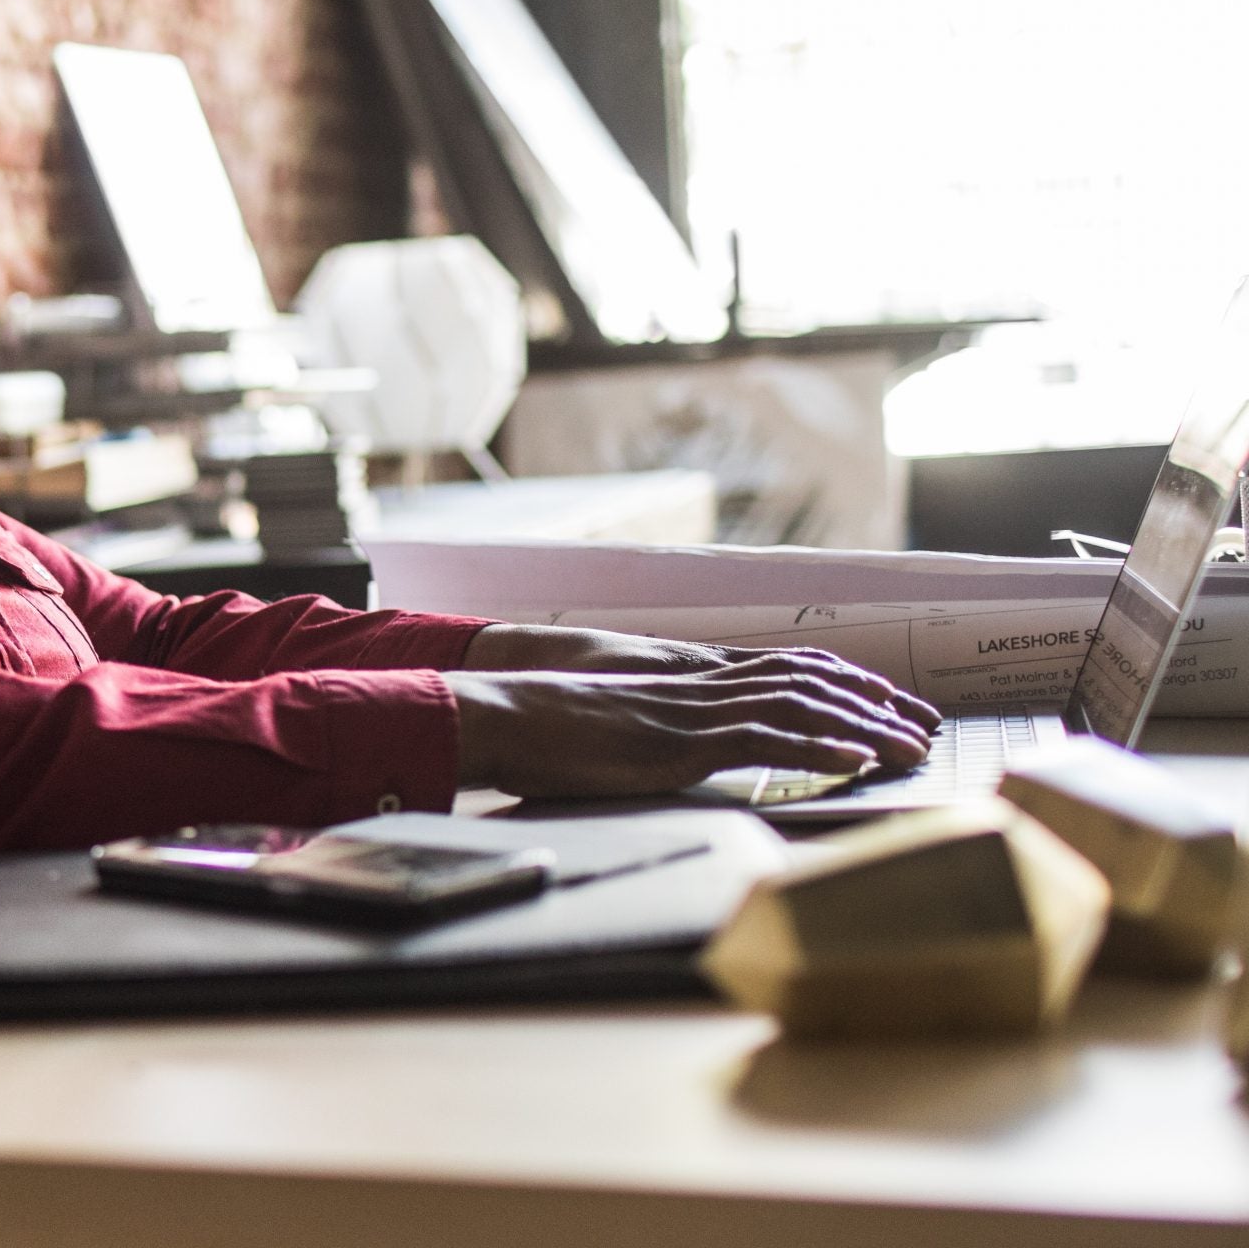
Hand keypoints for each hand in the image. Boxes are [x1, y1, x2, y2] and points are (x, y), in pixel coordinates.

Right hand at [443, 650, 940, 799]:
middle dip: (875, 705)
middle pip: (808, 685)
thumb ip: (658, 733)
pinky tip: (854, 760)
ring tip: (911, 748)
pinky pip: (761, 741)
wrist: (503, 716)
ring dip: (863, 728)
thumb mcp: (615, 727)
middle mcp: (702, 689)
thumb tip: (680, 753)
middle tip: (927, 727)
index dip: (843, 683)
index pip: (785, 671)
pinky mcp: (679, 743)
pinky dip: (814, 749)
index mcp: (690, 683)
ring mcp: (693, 714)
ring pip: (799, 709)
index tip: (888, 702)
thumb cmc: (545, 729)